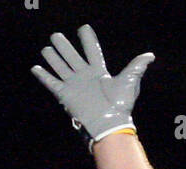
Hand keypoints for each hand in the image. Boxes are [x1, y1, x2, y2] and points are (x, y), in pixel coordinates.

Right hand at [31, 25, 152, 145]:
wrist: (108, 124)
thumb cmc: (120, 105)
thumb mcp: (129, 82)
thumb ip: (136, 67)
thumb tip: (150, 56)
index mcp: (98, 71)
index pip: (91, 50)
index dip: (87, 38)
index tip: (83, 28)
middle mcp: (84, 75)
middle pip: (70, 54)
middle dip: (62, 44)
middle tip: (57, 37)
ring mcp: (73, 84)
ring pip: (58, 64)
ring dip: (52, 56)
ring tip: (48, 50)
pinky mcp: (64, 94)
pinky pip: (50, 82)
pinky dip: (42, 75)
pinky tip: (35, 67)